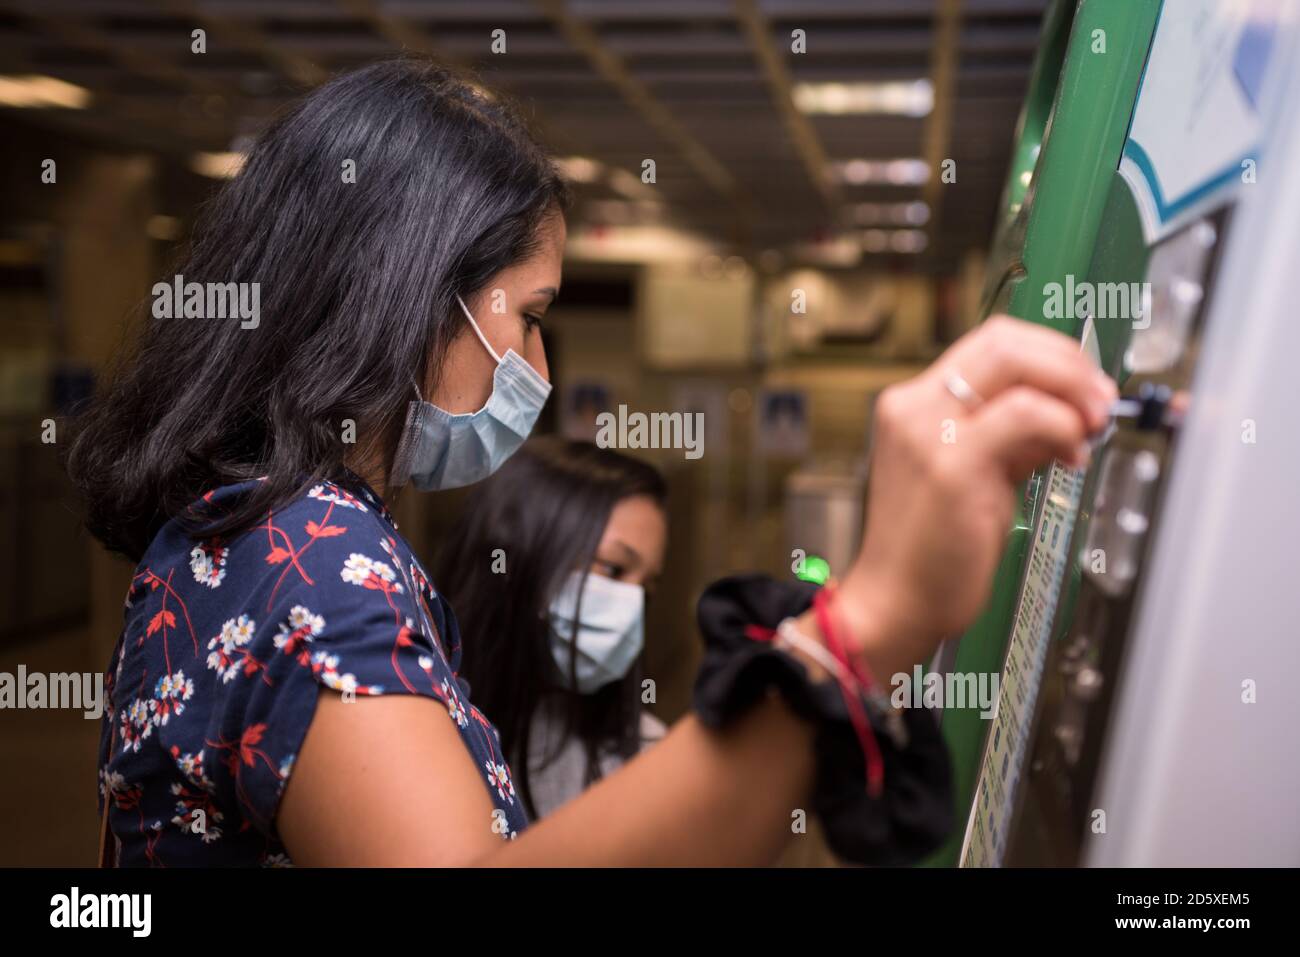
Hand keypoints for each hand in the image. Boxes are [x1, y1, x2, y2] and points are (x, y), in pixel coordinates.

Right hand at [832, 316, 1116, 681]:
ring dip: (1072, 390)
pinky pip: (1026, 415)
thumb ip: (1012, 437)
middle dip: (1068, 362)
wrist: (895, 602)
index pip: (990, 343)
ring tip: (1090, 429)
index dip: (1050, 353)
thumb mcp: (973, 475)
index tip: (1084, 383)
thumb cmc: (929, 550)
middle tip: (1099, 399)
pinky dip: (1063, 427)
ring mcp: (928, 432)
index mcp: (913, 405)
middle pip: (1004, 339)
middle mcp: (914, 407)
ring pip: (1016, 364)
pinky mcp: (952, 463)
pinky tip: (1070, 458)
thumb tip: (1066, 411)